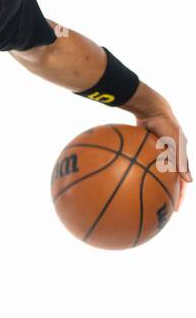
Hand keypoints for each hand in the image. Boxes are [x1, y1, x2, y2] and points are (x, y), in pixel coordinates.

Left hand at [129, 94, 190, 211]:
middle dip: (166, 194)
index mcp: (180, 157)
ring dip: (151, 186)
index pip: (182, 181)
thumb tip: (189, 181)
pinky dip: (138, 174)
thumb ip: (180, 161)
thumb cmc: (164, 124)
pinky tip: (127, 183)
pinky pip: (143, 165)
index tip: (176, 210)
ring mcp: (158, 152)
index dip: (180, 195)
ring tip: (143, 200)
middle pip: (169, 180)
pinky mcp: (148, 149)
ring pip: (156, 174)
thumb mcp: (174, 142)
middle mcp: (170, 156)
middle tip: (159, 208)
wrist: (150, 107)